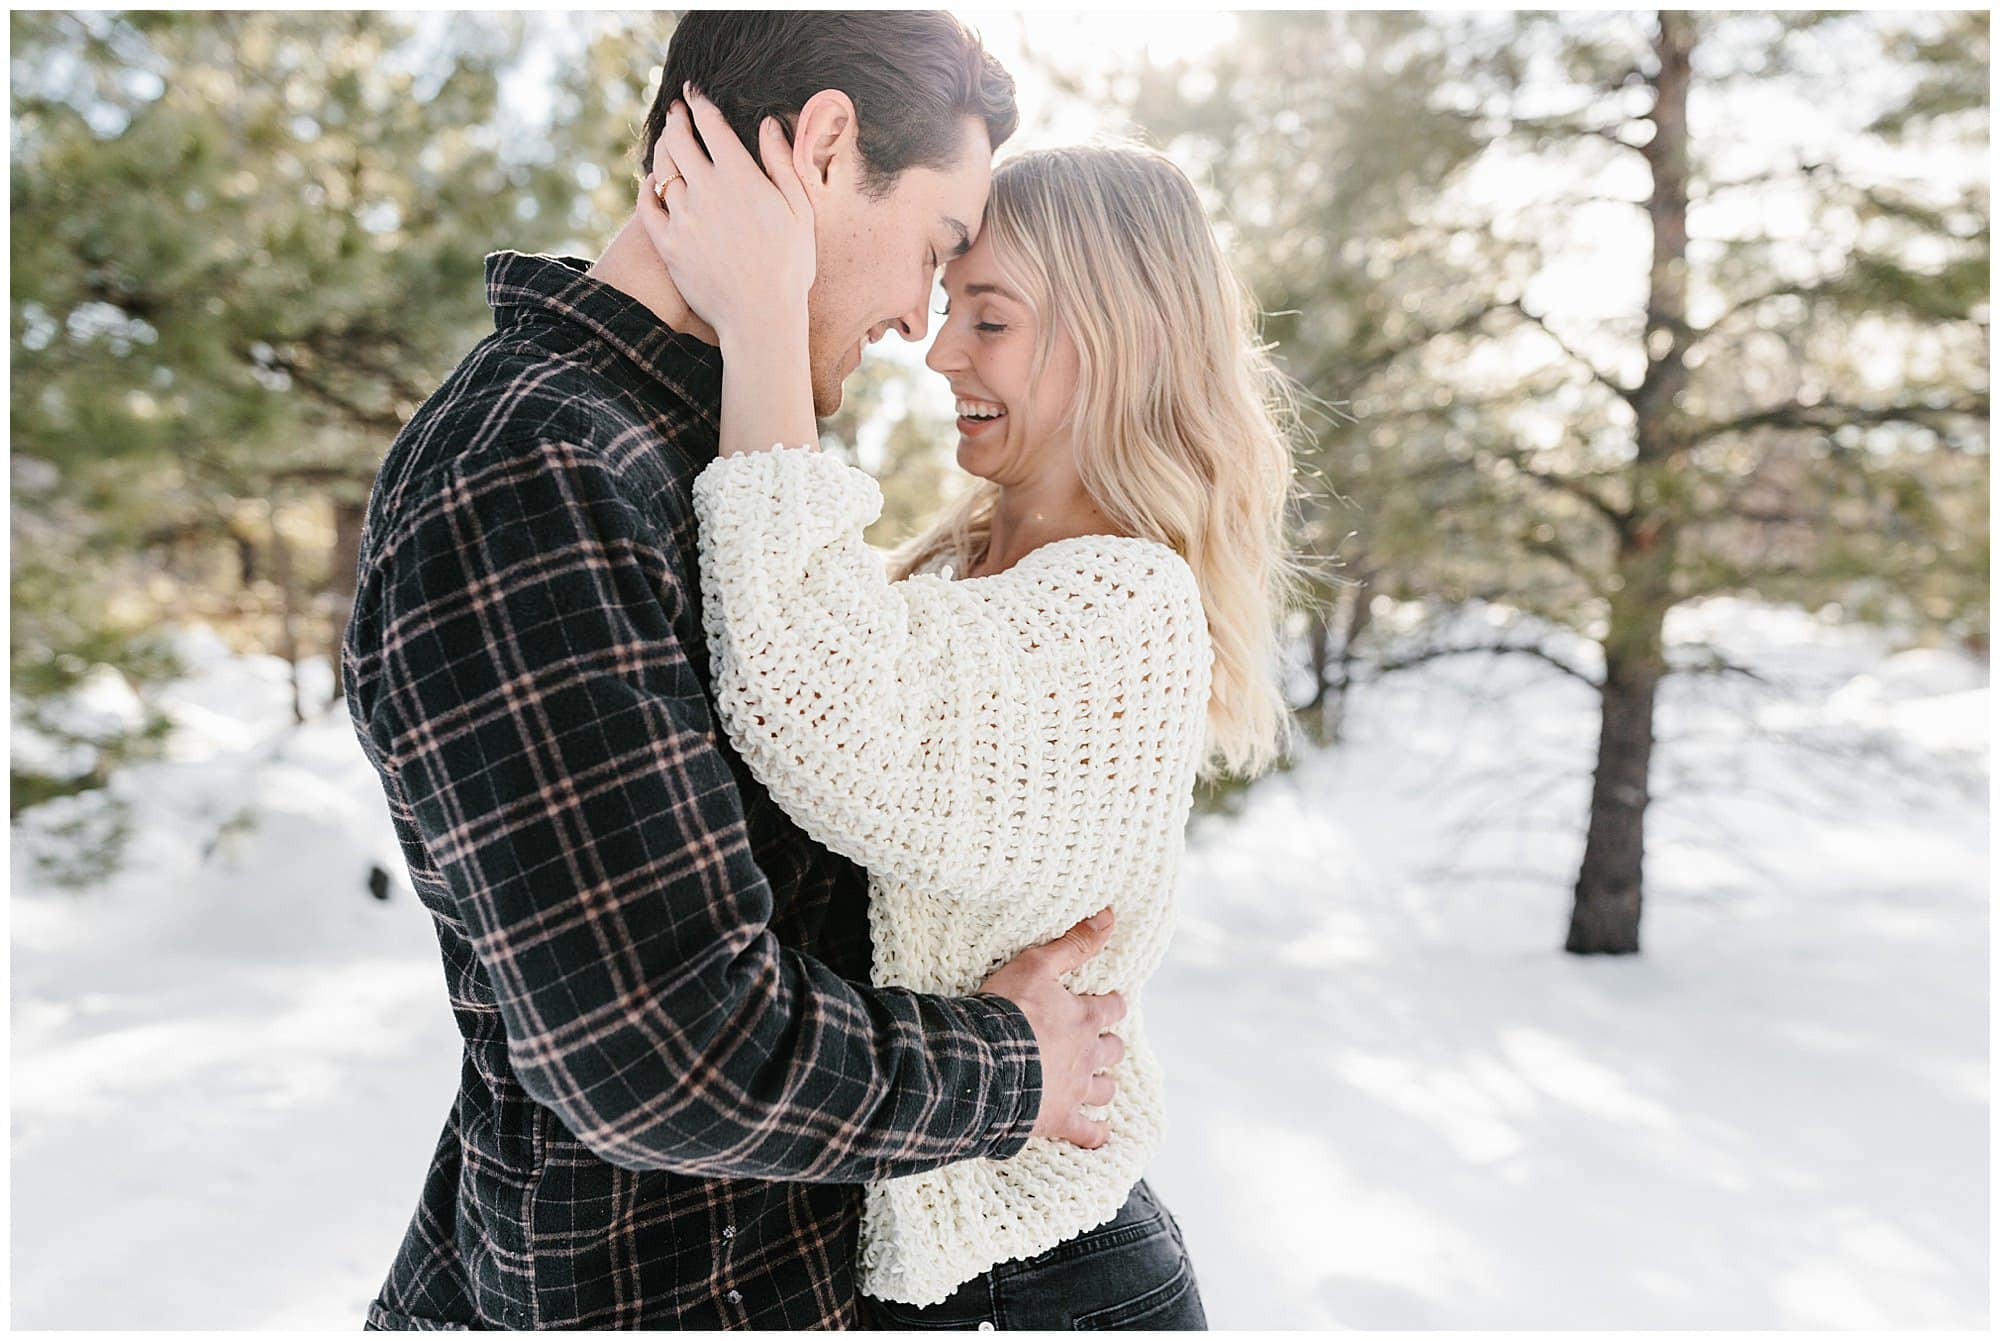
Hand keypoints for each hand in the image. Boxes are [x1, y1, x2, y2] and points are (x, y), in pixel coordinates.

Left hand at [638, 83, 813, 347]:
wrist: (761, 317)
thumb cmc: (790, 267)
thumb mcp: (800, 211)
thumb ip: (781, 163)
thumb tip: (769, 124)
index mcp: (740, 177)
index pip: (711, 125)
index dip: (700, 104)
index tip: (694, 93)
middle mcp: (706, 190)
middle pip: (679, 140)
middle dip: (676, 120)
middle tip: (676, 112)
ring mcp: (683, 216)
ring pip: (662, 169)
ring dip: (663, 151)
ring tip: (667, 144)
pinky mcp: (667, 243)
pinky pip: (647, 206)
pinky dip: (647, 189)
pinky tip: (652, 184)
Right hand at [978, 907, 1127, 1148]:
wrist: (985, 1062)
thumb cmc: (1006, 1011)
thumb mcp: (1037, 965)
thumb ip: (1073, 943)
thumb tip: (1109, 915)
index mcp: (1083, 1018)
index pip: (1111, 1009)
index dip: (1111, 1005)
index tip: (1110, 1004)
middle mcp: (1087, 1055)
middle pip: (1112, 1051)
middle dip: (1108, 1047)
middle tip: (1099, 1044)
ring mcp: (1075, 1090)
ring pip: (1105, 1090)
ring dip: (1103, 1085)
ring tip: (1097, 1085)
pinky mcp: (1061, 1120)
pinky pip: (1089, 1134)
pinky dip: (1096, 1134)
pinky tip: (1099, 1135)